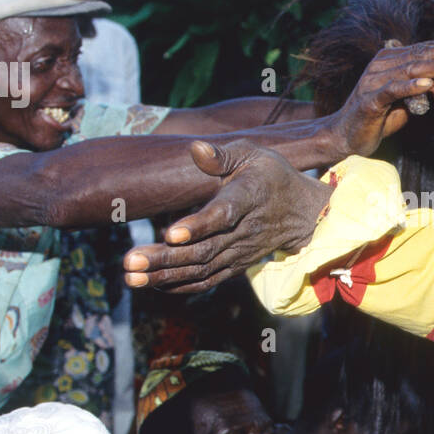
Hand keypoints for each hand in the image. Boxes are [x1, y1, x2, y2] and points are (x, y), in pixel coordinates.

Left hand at [122, 140, 330, 293]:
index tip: (171, 233)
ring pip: (201, 269)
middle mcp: (244, 231)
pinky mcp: (235, 265)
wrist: (303, 213)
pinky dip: (180, 285)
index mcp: (249, 197)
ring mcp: (239, 253)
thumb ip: (222, 155)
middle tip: (130, 261)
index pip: (224, 215)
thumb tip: (195, 148)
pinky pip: (207, 280)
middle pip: (203, 250)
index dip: (198, 226)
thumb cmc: (270, 175)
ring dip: (165, 275)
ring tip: (131, 277)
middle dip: (165, 258)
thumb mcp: (252, 154)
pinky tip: (151, 283)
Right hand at [325, 34, 433, 157]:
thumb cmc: (380, 117)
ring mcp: (374, 82)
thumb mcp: (410, 102)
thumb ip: (428, 89)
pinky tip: (427, 83)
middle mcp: (380, 66)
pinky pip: (392, 91)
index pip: (421, 50)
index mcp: (389, 61)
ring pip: (409, 71)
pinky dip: (410, 86)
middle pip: (418, 56)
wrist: (348, 137)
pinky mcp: (370, 101)